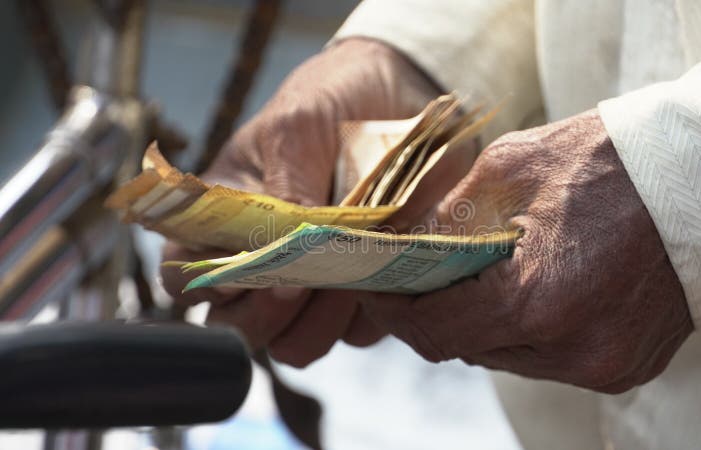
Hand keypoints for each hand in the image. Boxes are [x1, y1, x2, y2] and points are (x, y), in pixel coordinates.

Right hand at [161, 38, 470, 366]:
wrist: (400, 92)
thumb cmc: (329, 101)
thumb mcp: (297, 128)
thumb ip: (285, 189)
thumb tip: (283, 264)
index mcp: (224, 217)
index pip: (184, 273)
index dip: (206, 283)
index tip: (245, 270)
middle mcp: (263, 259)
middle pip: (239, 325)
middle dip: (267, 314)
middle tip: (305, 279)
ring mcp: (312, 283)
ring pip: (294, 345)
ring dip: (319, 323)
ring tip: (351, 276)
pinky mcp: (363, 293)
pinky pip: (357, 333)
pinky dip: (370, 312)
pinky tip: (385, 269)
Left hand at [360, 110, 693, 392]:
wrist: (698, 176)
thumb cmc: (606, 160)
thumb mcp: (508, 169)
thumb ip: (446, 218)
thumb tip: (402, 247)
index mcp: (536, 299)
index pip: (436, 331)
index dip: (396, 312)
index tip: (376, 291)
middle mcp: (571, 347)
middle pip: (471, 348)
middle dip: (443, 312)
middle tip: (427, 276)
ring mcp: (603, 364)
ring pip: (511, 357)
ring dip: (490, 323)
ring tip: (490, 275)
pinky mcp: (626, 366)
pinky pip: (552, 358)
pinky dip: (533, 330)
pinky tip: (540, 287)